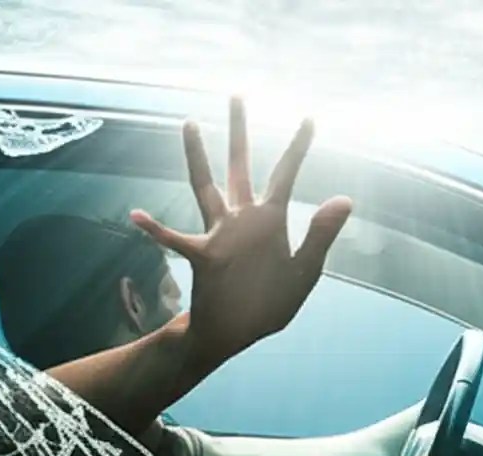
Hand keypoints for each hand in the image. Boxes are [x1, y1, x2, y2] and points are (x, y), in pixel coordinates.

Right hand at [131, 96, 352, 368]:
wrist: (235, 334)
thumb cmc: (267, 304)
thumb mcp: (305, 272)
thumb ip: (322, 235)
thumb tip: (345, 198)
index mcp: (271, 221)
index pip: (286, 174)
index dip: (298, 146)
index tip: (309, 117)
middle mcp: (243, 219)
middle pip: (240, 165)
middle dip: (238, 132)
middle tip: (237, 95)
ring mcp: (220, 234)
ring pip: (205, 186)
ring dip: (197, 157)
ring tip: (188, 124)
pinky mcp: (204, 256)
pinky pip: (176, 239)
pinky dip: (157, 229)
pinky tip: (137, 215)